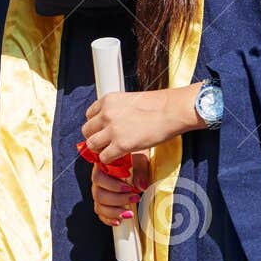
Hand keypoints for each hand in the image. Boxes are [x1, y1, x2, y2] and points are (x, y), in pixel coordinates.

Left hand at [82, 85, 202, 162]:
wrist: (173, 110)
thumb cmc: (159, 105)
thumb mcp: (130, 101)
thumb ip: (117, 111)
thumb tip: (113, 123)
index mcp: (108, 100)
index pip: (89, 115)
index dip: (97, 125)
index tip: (104, 131)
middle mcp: (106, 113)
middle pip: (87, 130)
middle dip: (95, 138)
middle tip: (106, 143)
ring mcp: (112, 129)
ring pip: (91, 145)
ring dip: (100, 150)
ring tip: (112, 151)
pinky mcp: (120, 145)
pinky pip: (104, 158)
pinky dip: (110, 160)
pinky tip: (120, 157)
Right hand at [91, 154, 151, 225]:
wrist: (135, 163)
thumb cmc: (135, 160)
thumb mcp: (140, 160)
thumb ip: (140, 171)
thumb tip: (141, 185)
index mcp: (102, 168)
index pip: (98, 178)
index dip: (112, 185)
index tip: (129, 188)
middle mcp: (98, 181)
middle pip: (98, 195)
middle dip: (117, 200)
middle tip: (134, 199)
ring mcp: (99, 193)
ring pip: (99, 206)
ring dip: (114, 212)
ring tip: (129, 213)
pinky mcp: (103, 203)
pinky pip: (101, 214)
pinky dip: (109, 219)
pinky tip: (119, 221)